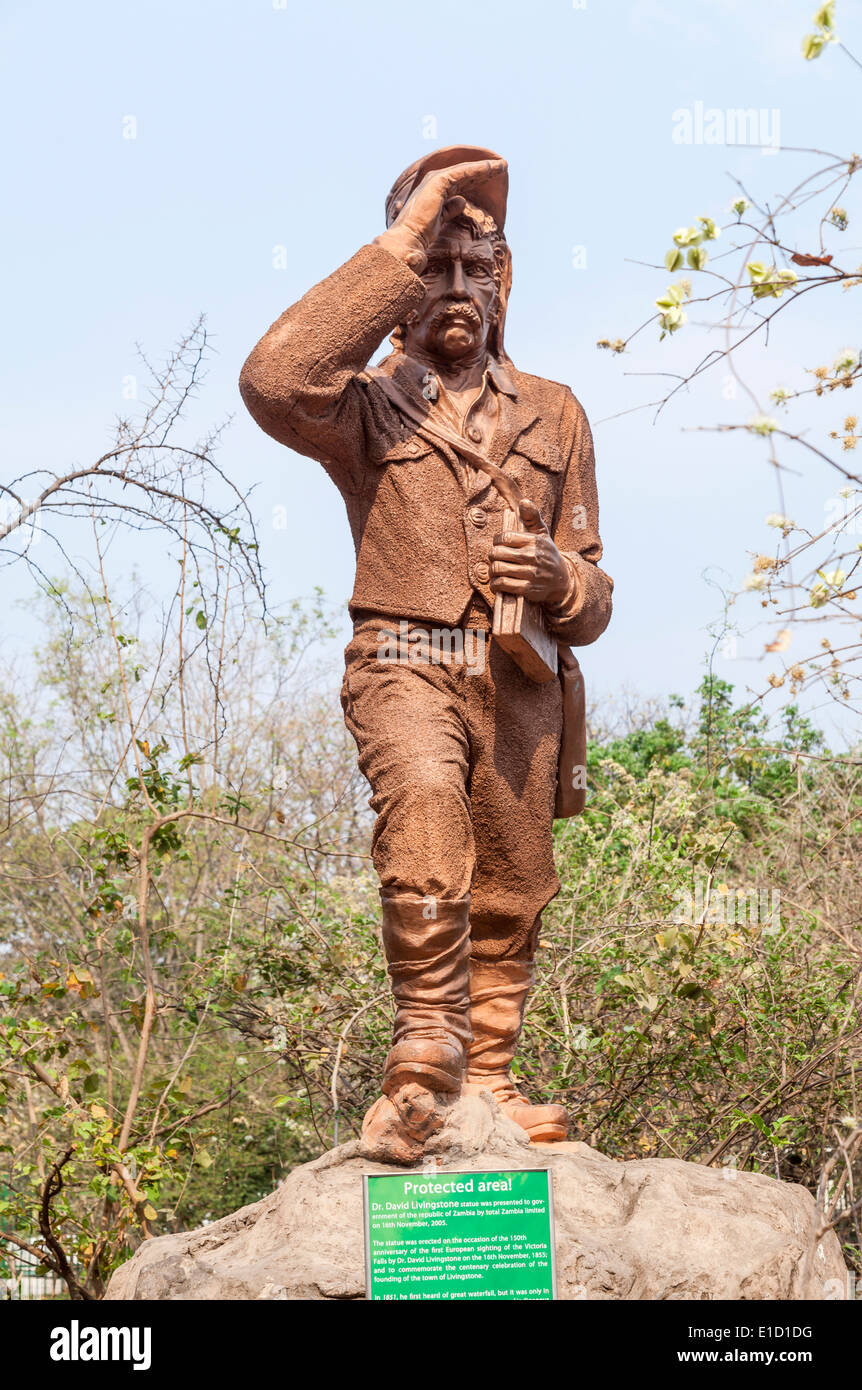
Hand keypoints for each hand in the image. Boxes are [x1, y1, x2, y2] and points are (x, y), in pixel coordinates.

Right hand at [375, 158, 506, 270]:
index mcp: (433, 190)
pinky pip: (464, 172)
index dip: (475, 178)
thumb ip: (449, 209)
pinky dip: (479, 169)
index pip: (458, 181)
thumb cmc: (421, 234)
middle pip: (464, 174)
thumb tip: (462, 200)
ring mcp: (435, 180)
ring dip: (485, 167)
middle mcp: (433, 182)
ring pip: (466, 170)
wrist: (408, 237)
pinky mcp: (439, 182)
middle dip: (483, 171)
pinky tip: (492, 169)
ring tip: (502, 166)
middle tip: (501, 168)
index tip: (491, 177)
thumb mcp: (440, 219)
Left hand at [489, 499, 572, 606]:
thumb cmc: (547, 554)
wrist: (562, 580)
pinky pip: (503, 585)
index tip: (498, 544)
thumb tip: (523, 501)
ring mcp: (531, 573)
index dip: (496, 541)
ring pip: (498, 569)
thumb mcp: (543, 534)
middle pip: (497, 553)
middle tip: (494, 558)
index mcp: (534, 541)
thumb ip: (532, 517)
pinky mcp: (528, 589)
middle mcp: (533, 556)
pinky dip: (495, 585)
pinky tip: (496, 583)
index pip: (504, 537)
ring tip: (494, 571)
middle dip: (492, 556)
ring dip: (491, 571)